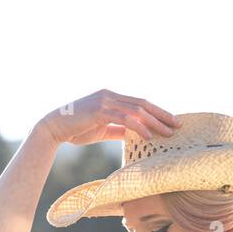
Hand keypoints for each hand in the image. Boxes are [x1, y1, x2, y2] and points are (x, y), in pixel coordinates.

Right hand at [37, 89, 180, 147]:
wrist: (54, 128)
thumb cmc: (76, 129)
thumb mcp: (102, 129)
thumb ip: (117, 129)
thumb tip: (131, 134)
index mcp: (111, 98)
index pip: (140, 103)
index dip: (157, 112)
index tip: (171, 122)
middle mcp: (110, 95)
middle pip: (143, 104)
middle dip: (162, 115)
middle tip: (177, 125)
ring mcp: (105, 101)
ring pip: (137, 111)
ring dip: (155, 122)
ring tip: (168, 133)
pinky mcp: (100, 110)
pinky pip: (124, 118)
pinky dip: (139, 127)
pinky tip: (149, 136)